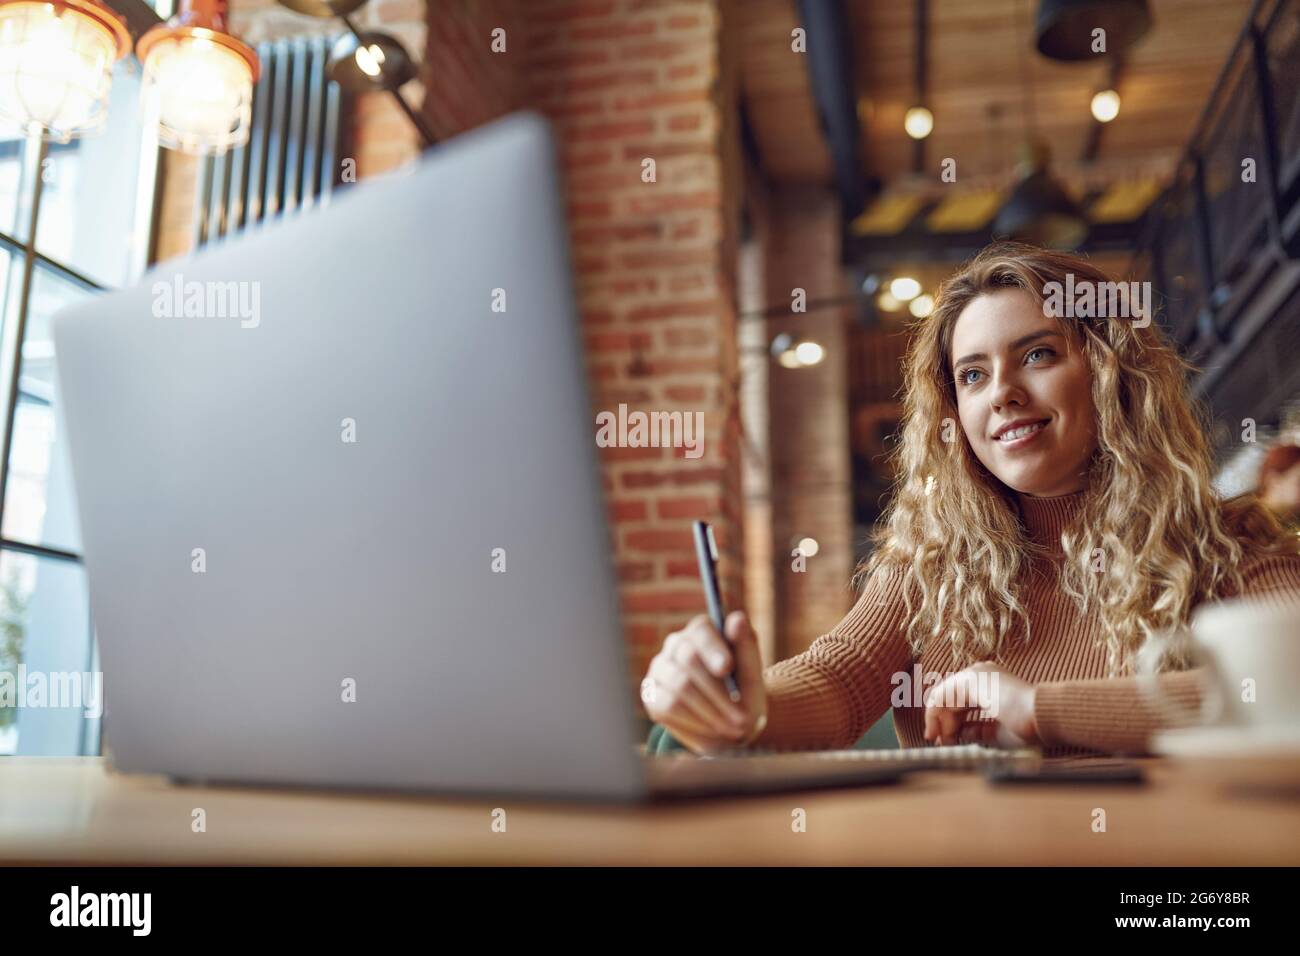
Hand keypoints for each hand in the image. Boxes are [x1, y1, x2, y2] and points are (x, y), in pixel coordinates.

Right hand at [641, 610, 767, 755]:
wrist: (728, 729)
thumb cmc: (743, 696)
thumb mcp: (752, 674)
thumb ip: (746, 646)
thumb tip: (737, 619)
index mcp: (702, 632)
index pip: (701, 629)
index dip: (713, 648)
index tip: (726, 668)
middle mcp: (676, 644)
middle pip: (689, 658)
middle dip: (718, 691)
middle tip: (740, 717)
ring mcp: (660, 668)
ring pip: (680, 685)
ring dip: (710, 710)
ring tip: (731, 726)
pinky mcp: (651, 694)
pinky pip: (669, 705)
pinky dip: (695, 720)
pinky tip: (709, 727)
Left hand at [922, 661, 1040, 748]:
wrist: (1043, 717)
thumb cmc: (1028, 726)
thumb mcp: (997, 732)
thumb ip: (977, 731)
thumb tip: (959, 734)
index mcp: (991, 684)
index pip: (961, 702)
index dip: (951, 723)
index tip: (947, 742)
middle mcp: (981, 674)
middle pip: (951, 699)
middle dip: (942, 722)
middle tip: (938, 743)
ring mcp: (975, 673)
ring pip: (944, 696)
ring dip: (937, 720)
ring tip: (937, 741)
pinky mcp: (970, 678)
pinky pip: (942, 694)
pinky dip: (935, 713)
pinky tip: (935, 730)